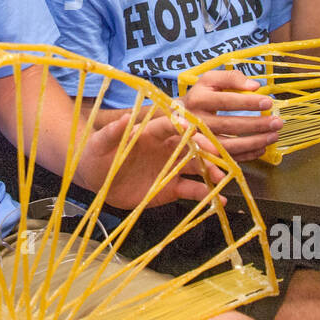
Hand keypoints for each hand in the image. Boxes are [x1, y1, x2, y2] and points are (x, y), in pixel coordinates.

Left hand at [80, 105, 229, 209]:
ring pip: (196, 167)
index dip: (183, 126)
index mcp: (151, 133)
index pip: (171, 126)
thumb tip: (125, 118)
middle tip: (218, 156)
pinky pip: (192, 190)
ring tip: (222, 179)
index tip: (194, 129)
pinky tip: (219, 202)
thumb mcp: (100, 143)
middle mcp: (167, 148)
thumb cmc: (97, 155)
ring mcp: (171, 168)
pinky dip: (206, 195)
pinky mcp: (171, 189)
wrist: (96, 180)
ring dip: (211, 172)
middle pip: (191, 145)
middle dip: (205, 150)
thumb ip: (113, 132)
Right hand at [182, 69, 282, 162]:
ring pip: (228, 145)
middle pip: (229, 125)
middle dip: (256, 125)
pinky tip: (261, 148)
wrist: (176, 116)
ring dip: (254, 143)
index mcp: (198, 99)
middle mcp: (197, 121)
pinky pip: (227, 157)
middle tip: (276, 123)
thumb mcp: (209, 80)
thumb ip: (231, 77)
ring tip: (273, 136)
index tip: (268, 102)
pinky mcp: (205, 153)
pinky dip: (246, 155)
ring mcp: (200, 140)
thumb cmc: (199, 96)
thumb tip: (254, 86)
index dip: (248, 102)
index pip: (226, 101)